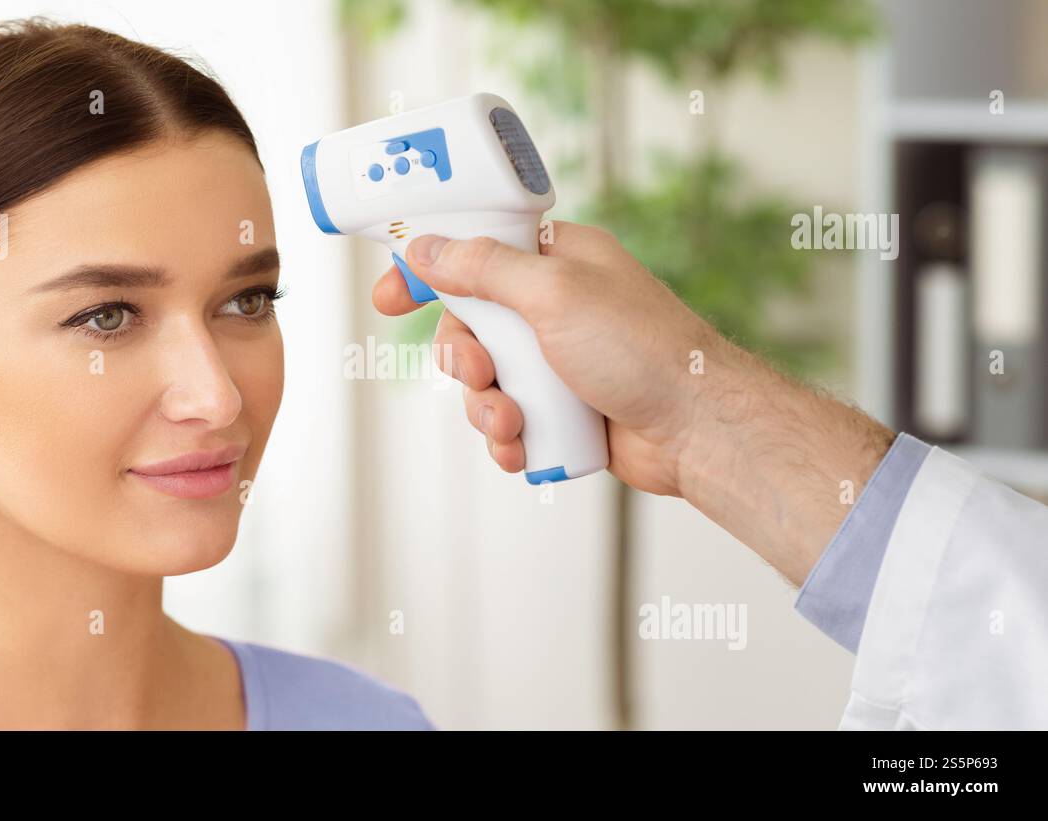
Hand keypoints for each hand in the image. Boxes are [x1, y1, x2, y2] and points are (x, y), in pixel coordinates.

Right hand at [374, 220, 716, 496]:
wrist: (697, 429)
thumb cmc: (641, 349)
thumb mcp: (554, 294)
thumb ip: (484, 269)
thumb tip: (427, 247)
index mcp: (556, 260)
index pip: (474, 251)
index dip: (427, 272)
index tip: (388, 297)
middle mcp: (553, 306)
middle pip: (469, 325)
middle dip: (464, 360)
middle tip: (480, 374)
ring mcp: (557, 360)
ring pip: (484, 380)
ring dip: (486, 407)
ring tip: (513, 424)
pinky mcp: (562, 408)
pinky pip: (508, 419)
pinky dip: (506, 437)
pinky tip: (521, 448)